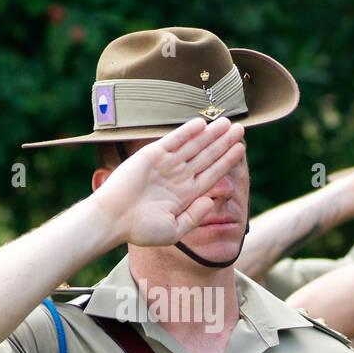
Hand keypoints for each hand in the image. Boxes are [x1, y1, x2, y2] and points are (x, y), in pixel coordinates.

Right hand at [90, 117, 245, 246]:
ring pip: (193, 146)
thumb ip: (195, 216)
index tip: (240, 148)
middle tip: (240, 129)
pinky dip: (187, 132)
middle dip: (223, 142)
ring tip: (227, 122)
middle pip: (207, 156)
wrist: (113, 219)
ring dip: (210, 134)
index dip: (227, 160)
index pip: (212, 173)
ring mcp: (166, 165)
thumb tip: (211, 200)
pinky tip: (202, 124)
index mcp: (186, 194)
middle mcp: (178, 177)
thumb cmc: (141, 229)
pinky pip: (173, 140)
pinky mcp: (152, 155)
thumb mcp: (174, 230)